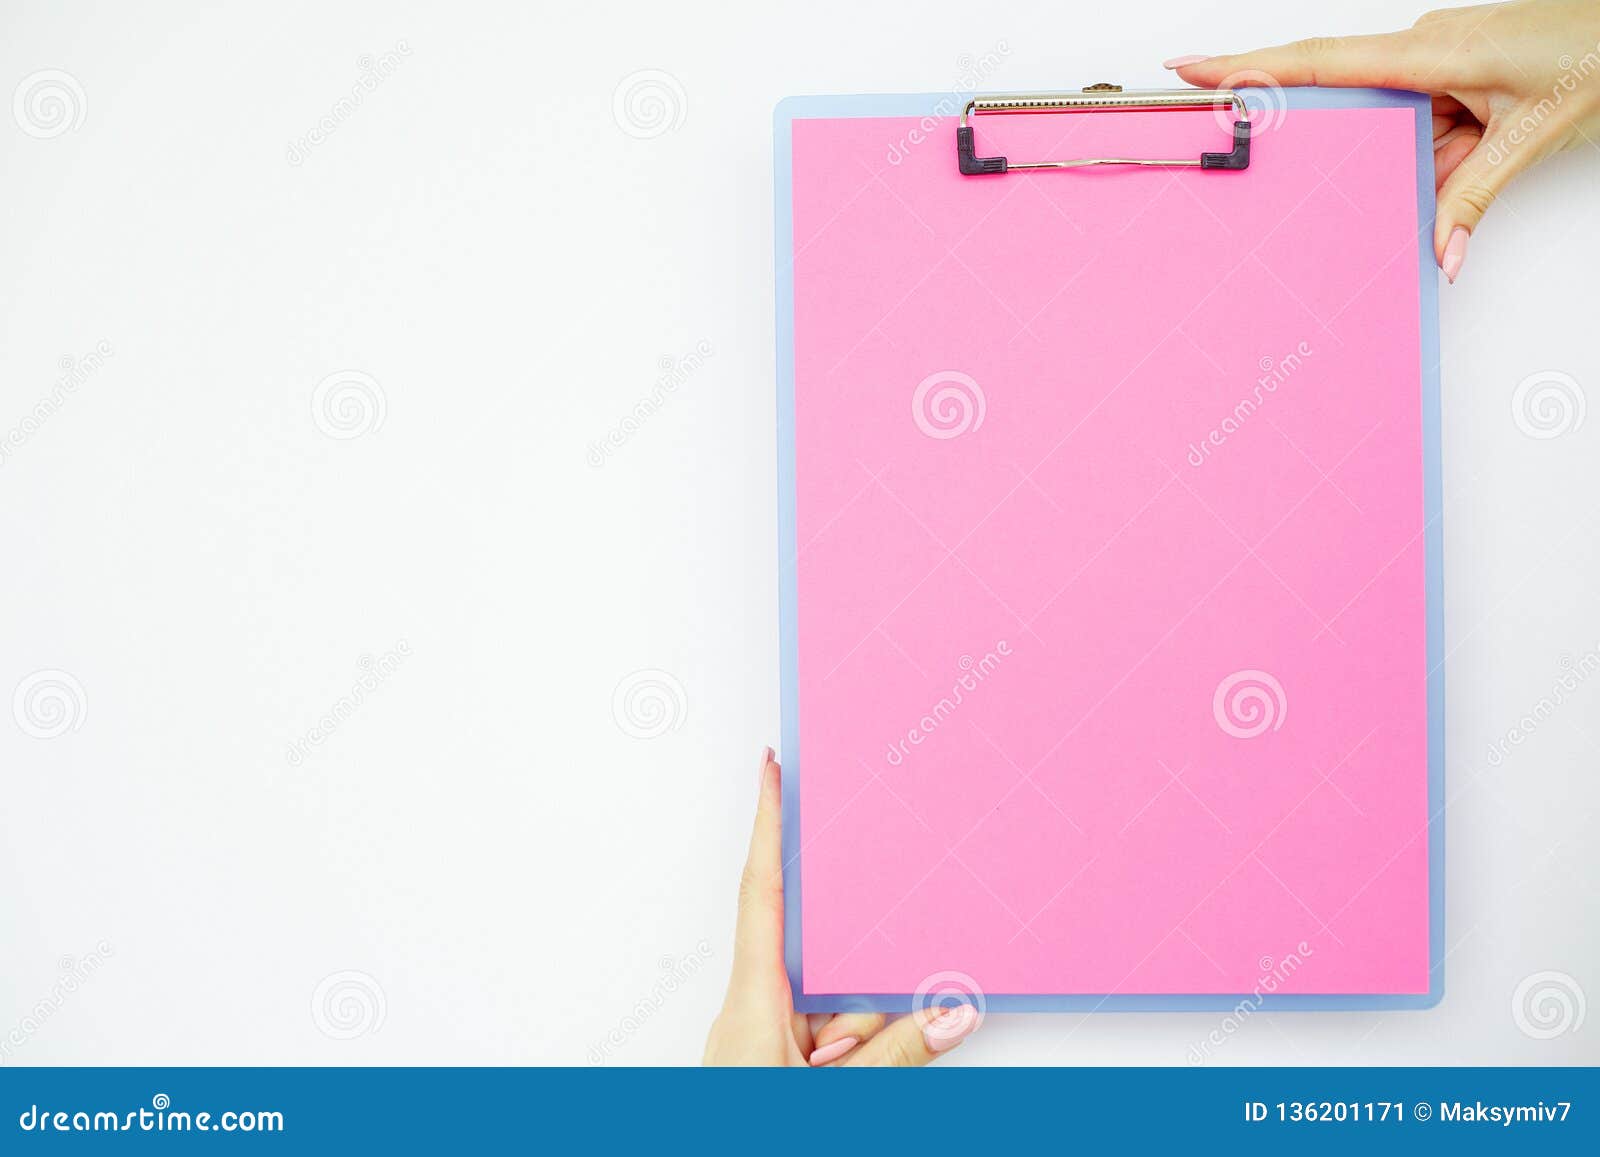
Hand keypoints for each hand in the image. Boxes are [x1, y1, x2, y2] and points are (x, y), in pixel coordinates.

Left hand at [702, 748, 981, 1065]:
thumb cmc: (749, 1142)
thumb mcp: (832, 1094)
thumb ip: (896, 1053)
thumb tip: (956, 1011)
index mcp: (753, 1001)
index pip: (764, 890)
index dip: (769, 824)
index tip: (773, 768)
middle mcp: (754, 1007)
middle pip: (823, 961)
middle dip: (861, 1000)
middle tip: (850, 1048)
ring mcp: (764, 1034)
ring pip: (836, 1001)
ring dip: (859, 1040)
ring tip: (844, 1078)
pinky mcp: (774, 1058)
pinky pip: (828, 1029)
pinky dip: (854, 1047)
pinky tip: (857, 1071)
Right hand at [1164, 0, 1599, 280]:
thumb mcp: (1531, 135)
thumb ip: (1472, 196)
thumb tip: (1438, 252)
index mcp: (1433, 50)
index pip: (1318, 62)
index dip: (1248, 67)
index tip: (1190, 70)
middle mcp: (1428, 47)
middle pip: (1347, 100)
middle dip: (1345, 146)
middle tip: (1340, 159)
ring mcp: (1443, 59)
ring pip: (1393, 122)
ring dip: (1421, 156)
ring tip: (1466, 153)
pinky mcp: (1460, 73)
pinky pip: (1424, 122)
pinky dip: (1441, 151)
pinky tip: (1470, 154)